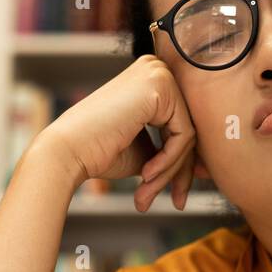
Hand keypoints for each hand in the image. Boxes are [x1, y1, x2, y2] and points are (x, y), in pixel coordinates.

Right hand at [36, 54, 198, 211]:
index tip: (181, 197)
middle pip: (188, 130)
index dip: (183, 165)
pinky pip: (184, 135)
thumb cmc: (100, 153)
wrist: (68, 152)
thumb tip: (203, 169)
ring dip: (171, 172)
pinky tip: (146, 174)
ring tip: (148, 192)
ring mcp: (159, 73)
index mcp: (152, 81)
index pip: (182, 126)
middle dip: (180, 172)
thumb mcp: (146, 152)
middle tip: (176, 203)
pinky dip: (169, 161)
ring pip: (189, 135)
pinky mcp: (160, 86)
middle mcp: (157, 69)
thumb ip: (172, 152)